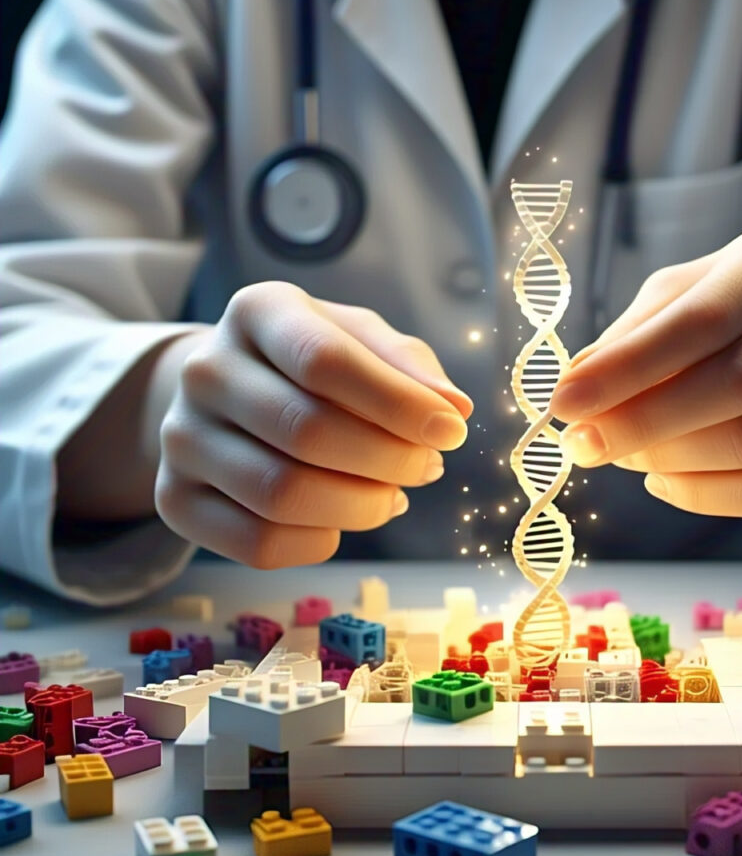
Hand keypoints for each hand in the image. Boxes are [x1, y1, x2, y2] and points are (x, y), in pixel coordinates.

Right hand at [156, 281, 472, 566]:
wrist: (228, 395)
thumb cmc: (311, 364)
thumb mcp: (361, 340)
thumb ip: (409, 365)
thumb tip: (453, 409)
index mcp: (257, 312)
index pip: (325, 360)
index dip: (398, 403)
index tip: (451, 431)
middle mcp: (205, 369)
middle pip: (307, 432)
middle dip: (388, 460)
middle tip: (426, 467)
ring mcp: (180, 438)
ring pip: (282, 494)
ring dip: (361, 506)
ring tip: (392, 495)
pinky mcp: (174, 500)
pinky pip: (259, 543)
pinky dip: (321, 541)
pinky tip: (342, 519)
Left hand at [549, 226, 741, 516]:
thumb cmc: (730, 314)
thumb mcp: (676, 300)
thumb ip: (628, 338)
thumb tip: (576, 387)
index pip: (703, 320)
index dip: (627, 369)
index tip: (562, 404)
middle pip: (737, 386)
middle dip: (643, 424)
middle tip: (583, 445)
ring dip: (671, 462)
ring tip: (626, 457)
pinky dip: (708, 498)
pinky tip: (666, 482)